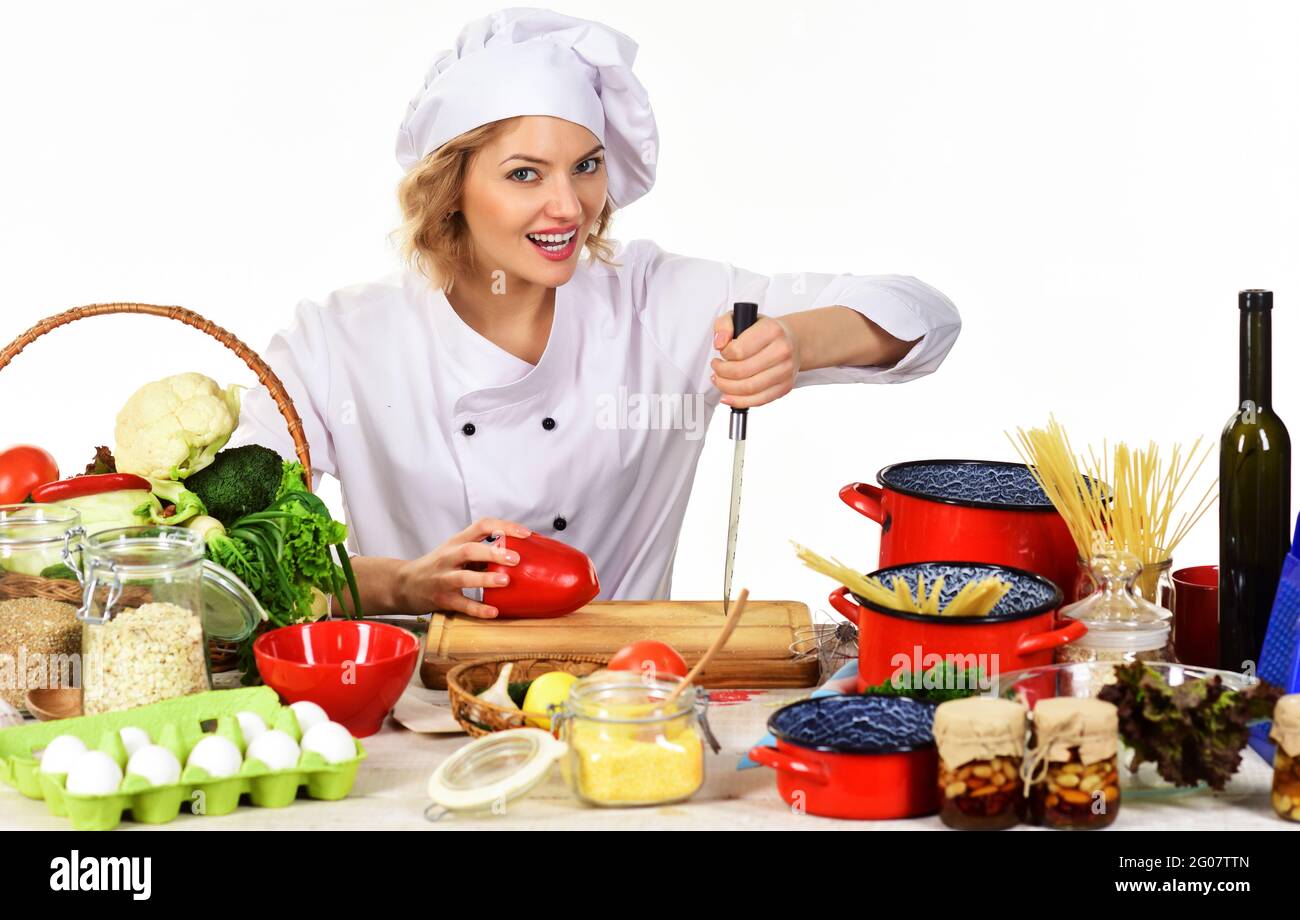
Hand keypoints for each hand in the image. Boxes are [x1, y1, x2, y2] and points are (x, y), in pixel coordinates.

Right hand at [395, 518, 531, 617]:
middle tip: (516, 558)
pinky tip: (493, 612)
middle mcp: (449, 557)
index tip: (525, 533)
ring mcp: (443, 579)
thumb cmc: (439, 567)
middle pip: (469, 549)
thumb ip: (482, 552)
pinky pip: (461, 604)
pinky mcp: (441, 599)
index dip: (504, 527)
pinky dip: (477, 609)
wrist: (404, 585)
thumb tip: (518, 553)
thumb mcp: (457, 553)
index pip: (481, 525)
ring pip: (463, 577)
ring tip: (505, 581)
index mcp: (457, 542)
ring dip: (485, 579)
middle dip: (493, 552)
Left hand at [710, 312, 800, 408]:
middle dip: (721, 373)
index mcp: (771, 331)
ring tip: (719, 380)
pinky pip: (758, 400)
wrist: (791, 341)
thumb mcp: (741, 317)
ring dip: (727, 388)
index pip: (738, 350)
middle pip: (742, 371)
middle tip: (716, 367)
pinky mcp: (784, 387)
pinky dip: (739, 401)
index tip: (722, 351)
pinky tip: (728, 396)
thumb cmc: (764, 331)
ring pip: (749, 388)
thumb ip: (724, 325)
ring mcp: (785, 371)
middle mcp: (782, 351)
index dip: (724, 354)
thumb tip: (719, 343)